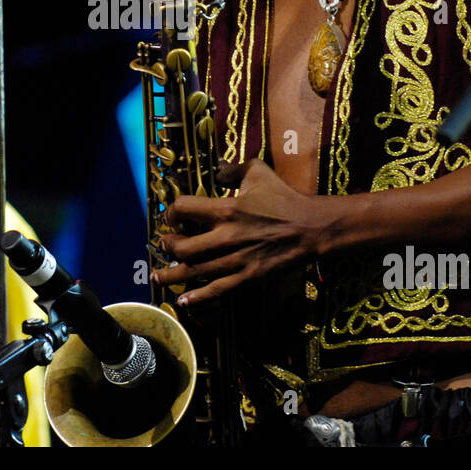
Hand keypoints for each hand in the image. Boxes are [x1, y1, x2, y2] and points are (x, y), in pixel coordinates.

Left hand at [150, 159, 332, 305]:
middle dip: (168, 246)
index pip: (183, 209)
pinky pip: (216, 291)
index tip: (170, 217)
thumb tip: (217, 170)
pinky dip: (197, 297)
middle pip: (183, 247)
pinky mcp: (247, 277)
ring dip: (172, 275)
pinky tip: (183, 300)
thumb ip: (233, 169)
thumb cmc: (284, 198)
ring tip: (158, 277)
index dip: (171, 213)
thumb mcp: (259, 172)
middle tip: (165, 244)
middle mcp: (226, 236)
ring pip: (194, 272)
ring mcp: (236, 260)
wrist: (312, 228)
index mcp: (227, 209)